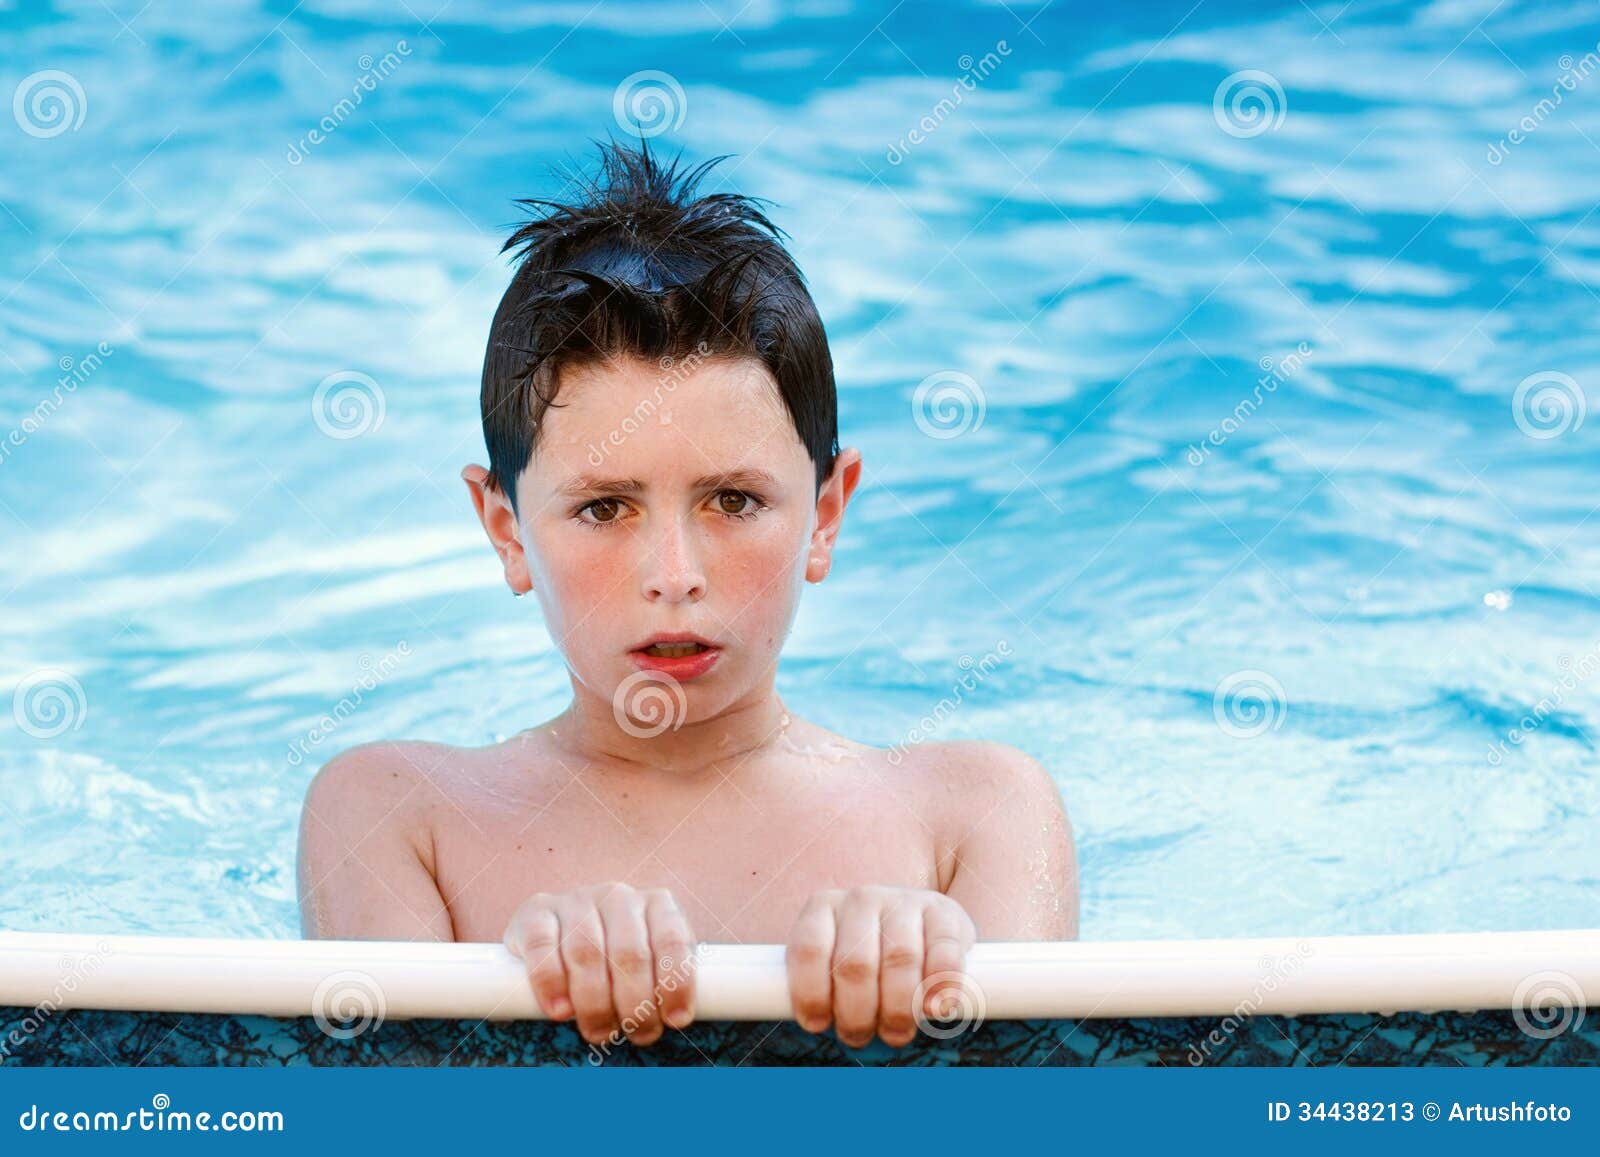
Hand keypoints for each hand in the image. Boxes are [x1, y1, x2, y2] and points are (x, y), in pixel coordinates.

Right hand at [502, 882, 696, 1046]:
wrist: (558, 933)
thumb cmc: (616, 961)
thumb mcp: (651, 964)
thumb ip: (663, 983)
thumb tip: (678, 1020)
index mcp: (656, 904)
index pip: (673, 940)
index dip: (676, 984)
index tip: (675, 1020)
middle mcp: (617, 895)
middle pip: (630, 954)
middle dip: (636, 1005)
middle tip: (637, 1034)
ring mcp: (575, 900)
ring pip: (586, 954)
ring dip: (595, 1004)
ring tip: (600, 1032)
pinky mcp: (536, 912)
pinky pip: (542, 947)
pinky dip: (550, 984)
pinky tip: (560, 1011)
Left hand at [785, 885, 977, 1047]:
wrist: (919, 917)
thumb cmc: (868, 953)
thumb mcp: (834, 959)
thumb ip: (823, 985)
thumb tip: (817, 1026)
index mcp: (824, 908)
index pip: (809, 950)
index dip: (811, 994)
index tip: (819, 1025)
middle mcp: (861, 899)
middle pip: (855, 965)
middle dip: (857, 1015)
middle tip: (861, 1037)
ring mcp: (904, 901)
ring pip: (899, 960)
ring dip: (898, 1009)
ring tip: (896, 1033)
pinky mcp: (944, 912)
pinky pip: (944, 952)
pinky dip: (940, 986)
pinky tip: (934, 1010)